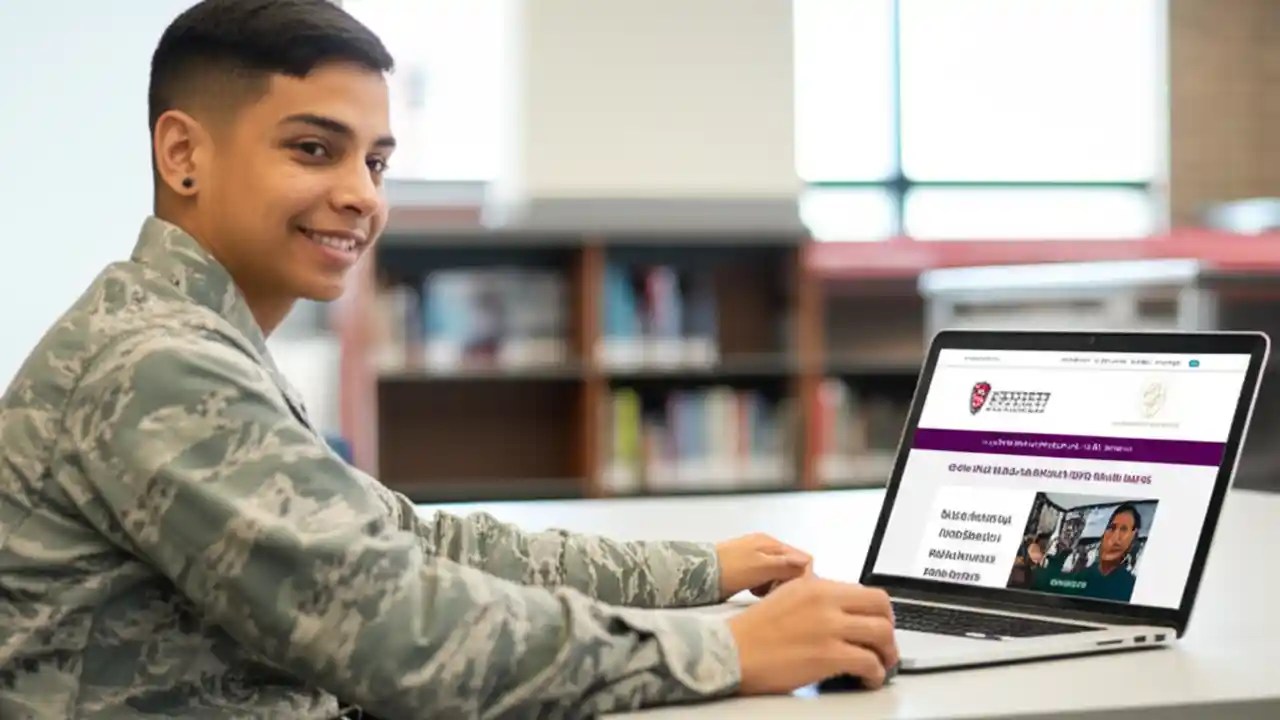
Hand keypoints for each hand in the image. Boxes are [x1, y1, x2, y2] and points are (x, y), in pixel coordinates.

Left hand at [715, 533, 811, 599]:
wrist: (696, 573)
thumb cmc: (729, 571)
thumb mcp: (759, 568)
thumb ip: (784, 565)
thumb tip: (809, 561)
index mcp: (771, 544)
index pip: (803, 559)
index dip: (803, 577)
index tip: (794, 593)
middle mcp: (766, 546)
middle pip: (792, 566)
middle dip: (789, 582)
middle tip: (775, 595)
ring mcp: (755, 555)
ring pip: (779, 573)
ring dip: (776, 585)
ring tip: (762, 595)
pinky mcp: (746, 566)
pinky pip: (765, 577)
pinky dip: (764, 586)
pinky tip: (754, 593)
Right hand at [726, 577, 897, 693]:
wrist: (732, 651)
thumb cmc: (753, 632)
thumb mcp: (786, 597)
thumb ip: (815, 598)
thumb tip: (839, 609)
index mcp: (816, 586)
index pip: (866, 592)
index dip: (879, 612)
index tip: (878, 623)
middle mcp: (826, 601)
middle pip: (881, 608)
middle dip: (890, 628)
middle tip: (886, 645)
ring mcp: (829, 627)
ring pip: (881, 634)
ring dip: (888, 653)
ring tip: (882, 664)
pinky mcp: (829, 655)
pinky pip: (869, 662)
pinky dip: (876, 674)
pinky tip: (869, 679)